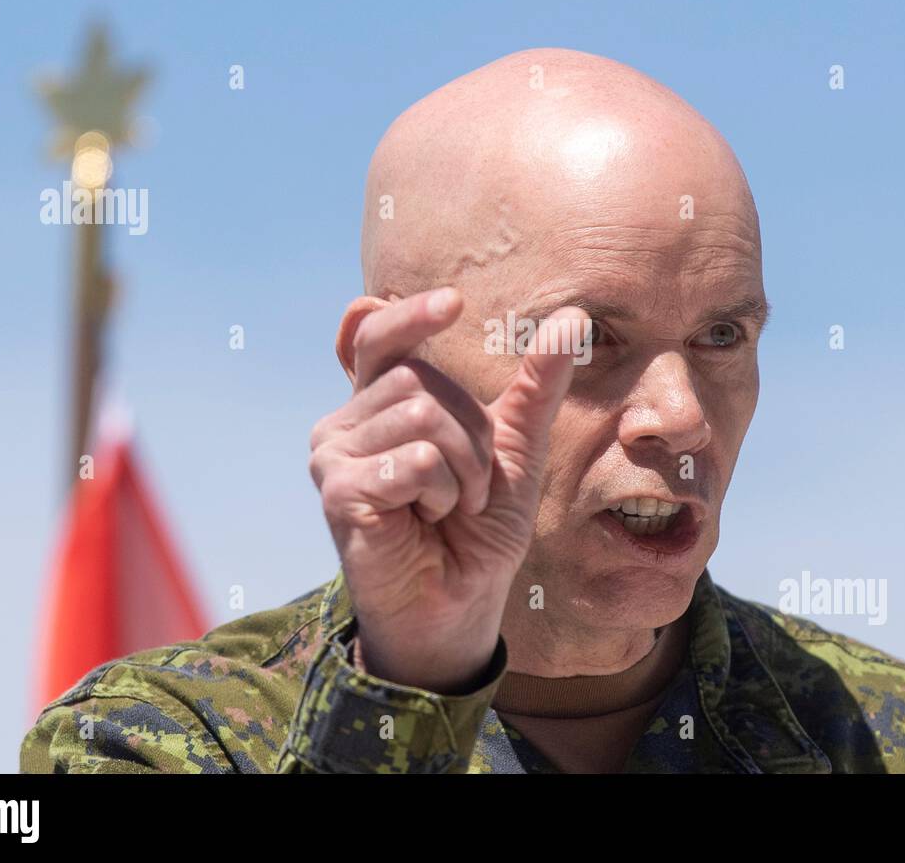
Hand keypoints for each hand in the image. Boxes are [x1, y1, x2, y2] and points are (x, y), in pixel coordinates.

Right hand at [309, 286, 587, 693]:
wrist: (462, 601)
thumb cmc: (478, 527)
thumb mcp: (516, 447)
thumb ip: (535, 385)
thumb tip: (571, 318)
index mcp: (382, 402)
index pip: (380, 335)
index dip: (410, 314)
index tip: (455, 303)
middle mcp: (347, 420)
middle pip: (419, 380)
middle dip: (470, 435)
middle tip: (470, 487)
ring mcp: (333, 454)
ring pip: (420, 415)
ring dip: (463, 467)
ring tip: (452, 505)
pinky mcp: (337, 490)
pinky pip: (413, 460)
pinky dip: (444, 491)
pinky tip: (431, 520)